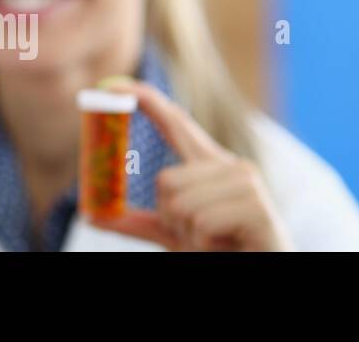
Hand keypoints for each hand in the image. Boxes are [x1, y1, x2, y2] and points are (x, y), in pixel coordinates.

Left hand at [90, 81, 293, 250]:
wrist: (267, 272)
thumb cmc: (221, 249)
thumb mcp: (173, 233)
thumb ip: (138, 221)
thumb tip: (91, 214)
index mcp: (210, 166)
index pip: (176, 123)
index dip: (146, 100)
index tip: (115, 86)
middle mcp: (231, 167)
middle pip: (165, 179)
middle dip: (170, 218)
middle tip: (195, 236)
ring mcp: (248, 184)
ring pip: (180, 204)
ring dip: (188, 235)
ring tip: (214, 242)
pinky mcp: (259, 209)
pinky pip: (202, 222)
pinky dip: (205, 244)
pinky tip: (227, 246)